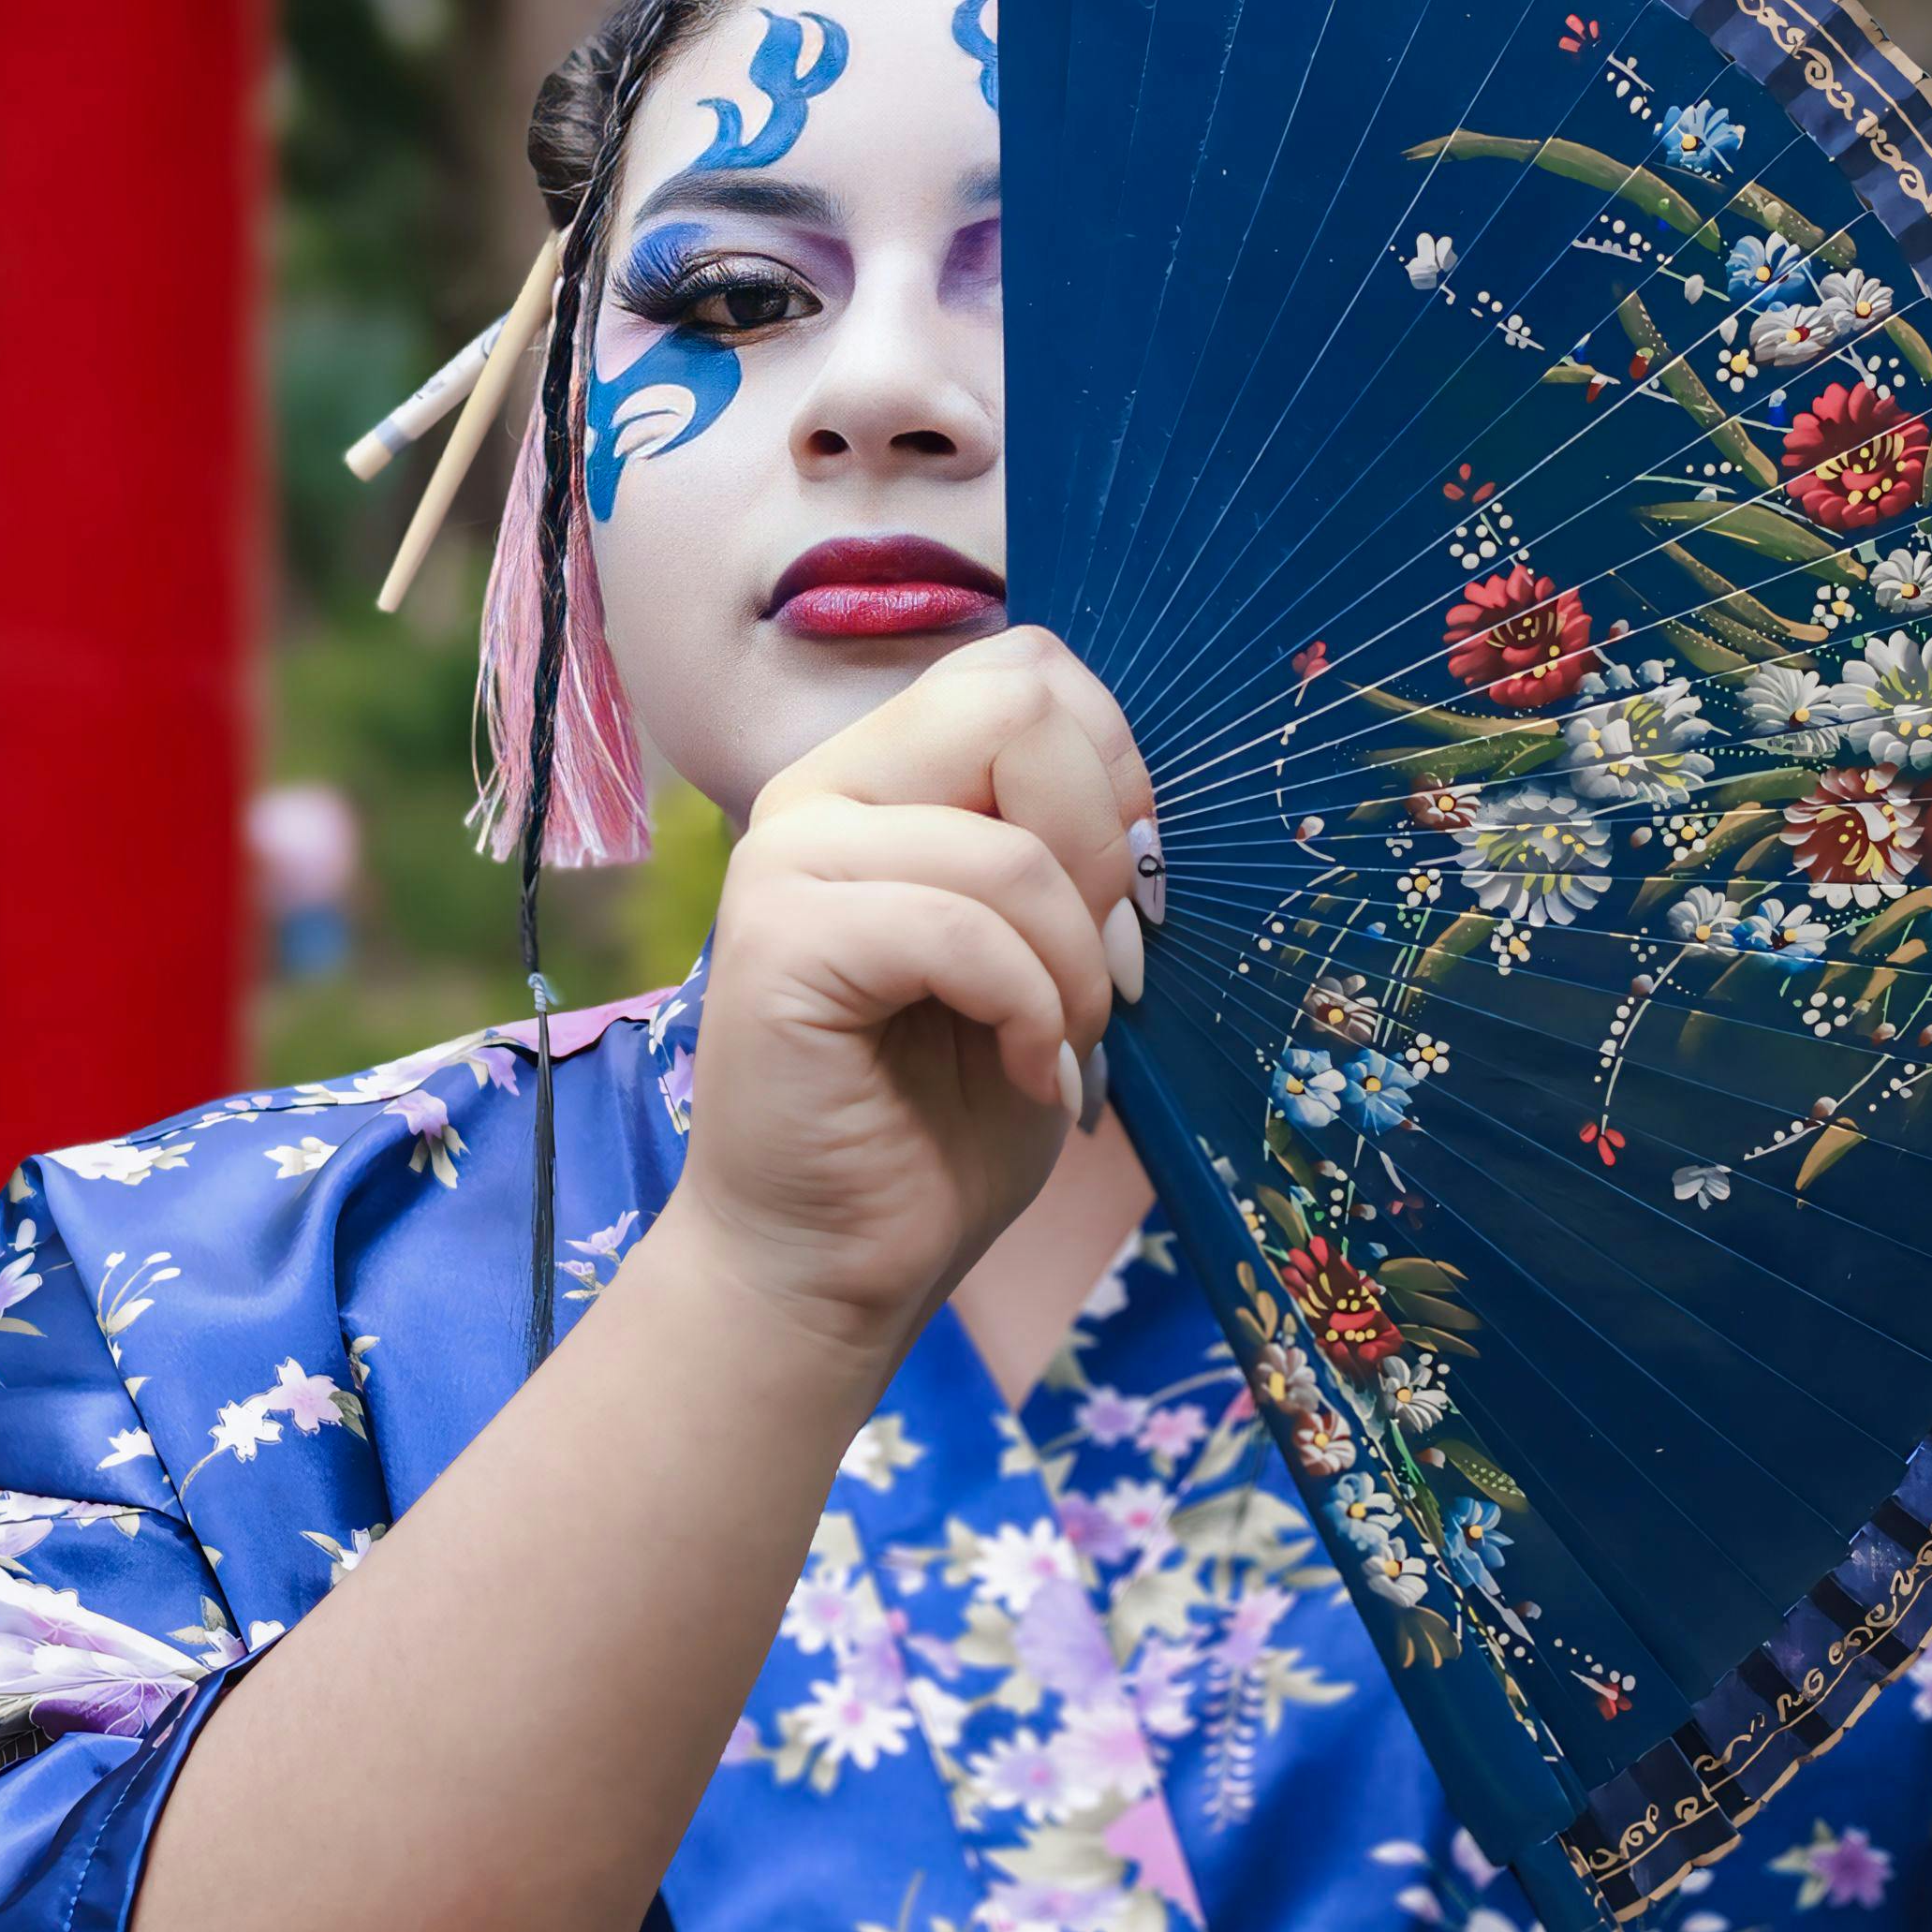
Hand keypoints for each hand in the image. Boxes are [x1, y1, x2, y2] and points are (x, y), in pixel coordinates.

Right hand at [664, 628, 1153, 1363]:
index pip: (1027, 670)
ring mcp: (788, 859)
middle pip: (1018, 712)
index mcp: (884, 776)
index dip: (1114, 770)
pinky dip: (1027, 1010)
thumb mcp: (1039, 956)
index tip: (1127, 896)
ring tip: (1056, 1049)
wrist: (833, 1261)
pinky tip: (1022, 1074)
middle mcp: (821, 792)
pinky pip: (962, 929)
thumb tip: (1151, 803)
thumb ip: (1065, 851)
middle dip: (1104, 852)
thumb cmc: (942, 1117)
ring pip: (1007, 848)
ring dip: (1074, 968)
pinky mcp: (781, 942)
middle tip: (1102, 971)